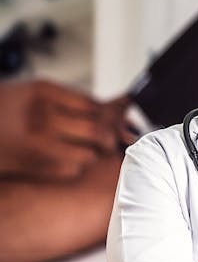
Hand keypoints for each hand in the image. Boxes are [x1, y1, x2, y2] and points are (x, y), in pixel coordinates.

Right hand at [0, 80, 127, 179]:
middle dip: (110, 138)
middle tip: (111, 141)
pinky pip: (71, 170)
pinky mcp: (32, 164)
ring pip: (89, 154)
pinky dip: (75, 167)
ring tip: (85, 150)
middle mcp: (41, 115)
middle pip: (98, 130)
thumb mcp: (35, 94)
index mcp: (43, 91)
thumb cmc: (4, 110)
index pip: (96, 106)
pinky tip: (66, 160)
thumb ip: (75, 101)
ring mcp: (36, 141)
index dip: (111, 117)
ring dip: (93, 155)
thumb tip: (122, 107)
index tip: (115, 122)